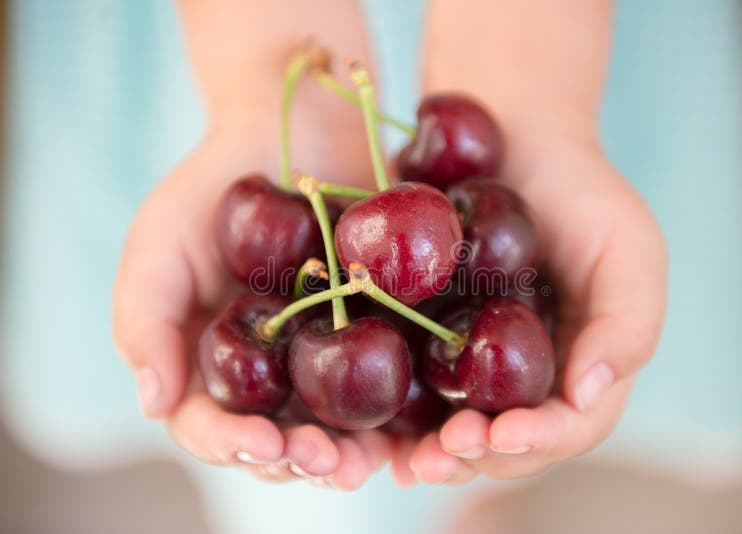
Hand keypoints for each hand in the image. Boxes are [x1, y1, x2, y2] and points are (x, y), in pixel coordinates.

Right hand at [112, 123, 387, 489]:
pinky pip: (392, 379)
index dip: (232, 445)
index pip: (212, 426)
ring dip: (354, 453)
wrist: (293, 125)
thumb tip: (153, 404)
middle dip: (303, 462)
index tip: (264, 444)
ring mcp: (327, 354)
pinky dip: (401, 412)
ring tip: (370, 461)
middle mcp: (272, 372)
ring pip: (339, 425)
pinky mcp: (380, 328)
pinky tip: (415, 425)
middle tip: (330, 464)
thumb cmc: (213, 185)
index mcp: (213, 364)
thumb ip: (145, 319)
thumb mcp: (161, 242)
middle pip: (283, 439)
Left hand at [396, 139, 667, 483]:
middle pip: (505, 441)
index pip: (569, 425)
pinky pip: (409, 384)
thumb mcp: (628, 249)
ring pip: (453, 426)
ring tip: (405, 459)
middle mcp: (525, 378)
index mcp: (579, 367)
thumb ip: (627, 324)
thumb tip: (586, 395)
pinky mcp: (424, 337)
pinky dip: (393, 415)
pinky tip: (370, 429)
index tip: (502, 434)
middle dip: (476, 456)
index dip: (539, 440)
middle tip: (441, 454)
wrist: (513, 138)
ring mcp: (472, 362)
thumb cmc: (582, 193)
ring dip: (430, 452)